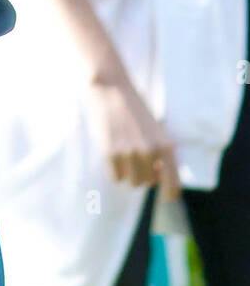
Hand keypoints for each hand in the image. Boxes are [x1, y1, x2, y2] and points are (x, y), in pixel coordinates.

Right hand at [90, 77, 180, 199]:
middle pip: (148, 182)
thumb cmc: (134, 108)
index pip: (173, 185)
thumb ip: (160, 153)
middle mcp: (150, 152)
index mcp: (166, 146)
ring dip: (128, 172)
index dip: (168, 193)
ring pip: (132, 182)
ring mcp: (130, 153)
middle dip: (142, 173)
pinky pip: (116, 177)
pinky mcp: (111, 153)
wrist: (111, 89)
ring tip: (123, 152)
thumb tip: (158, 177)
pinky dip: (114, 169)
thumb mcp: (155, 129)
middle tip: (134, 155)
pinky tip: (113, 152)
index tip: (164, 196)